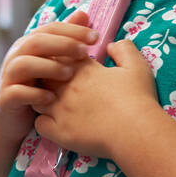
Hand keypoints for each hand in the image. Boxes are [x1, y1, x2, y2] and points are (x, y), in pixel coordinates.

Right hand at [0, 8, 97, 141]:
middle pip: (36, 41)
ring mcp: (9, 77)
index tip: (96, 37)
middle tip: (85, 53)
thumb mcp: (54, 61)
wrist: (15, 120)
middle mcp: (17, 56)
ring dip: (48, 67)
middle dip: (63, 44)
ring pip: (24, 64)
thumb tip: (83, 14)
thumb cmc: (39, 87)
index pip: (51, 28)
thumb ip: (66, 38)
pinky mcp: (6, 98)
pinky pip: (17, 93)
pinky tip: (52, 98)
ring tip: (69, 74)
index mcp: (30, 44)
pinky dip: (35, 94)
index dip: (73, 30)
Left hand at [34, 38, 160, 158]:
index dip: (63, 61)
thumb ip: (124, 49)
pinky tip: (54, 124)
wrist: (135, 130)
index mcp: (83, 70)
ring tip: (56, 105)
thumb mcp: (137, 66)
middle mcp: (67, 87)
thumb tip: (112, 44)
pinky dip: (44, 123)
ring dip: (43, 99)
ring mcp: (60, 110)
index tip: (70, 68)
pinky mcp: (59, 132)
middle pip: (44, 75)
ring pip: (37, 99)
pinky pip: (39, 124)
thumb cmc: (137, 98)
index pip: (61, 57)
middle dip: (49, 78)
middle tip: (61, 86)